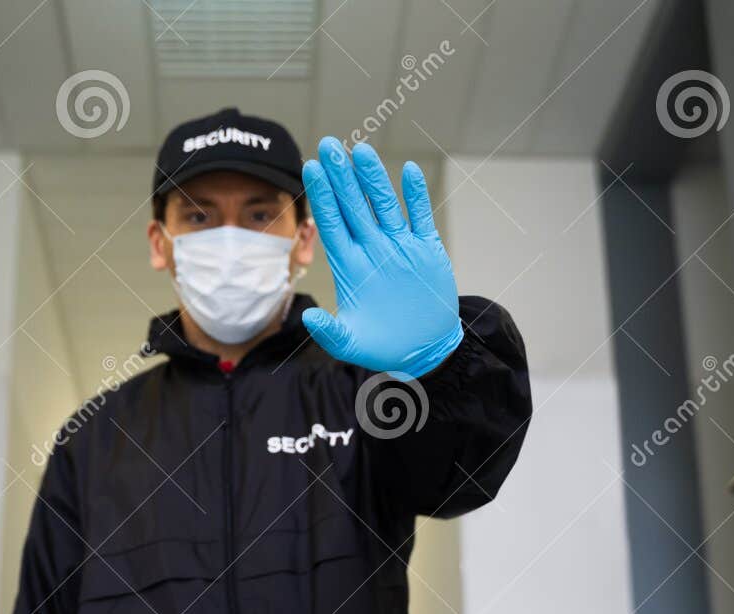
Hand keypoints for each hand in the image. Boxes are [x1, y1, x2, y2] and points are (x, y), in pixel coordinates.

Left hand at [300, 138, 463, 377]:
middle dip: (341, 176)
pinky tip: (408, 171)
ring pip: (384, 204)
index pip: (332, 223)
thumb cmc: (384, 347)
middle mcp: (372, 250)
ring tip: (360, 149)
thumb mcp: (351, 345)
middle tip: (329, 144)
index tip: (311, 167)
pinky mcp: (426, 250)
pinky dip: (415, 195)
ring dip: (373, 178)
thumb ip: (329, 333)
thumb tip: (307, 318)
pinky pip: (420, 216)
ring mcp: (399, 247)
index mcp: (350, 267)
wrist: (425, 349)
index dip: (322, 196)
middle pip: (354, 205)